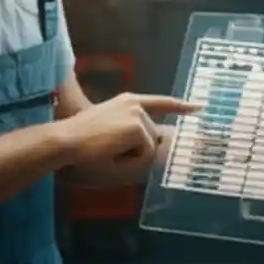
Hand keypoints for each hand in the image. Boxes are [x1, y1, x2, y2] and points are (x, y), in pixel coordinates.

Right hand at [57, 93, 200, 169]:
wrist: (64, 143)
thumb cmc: (79, 148)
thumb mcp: (111, 141)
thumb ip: (134, 141)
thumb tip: (158, 146)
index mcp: (126, 104)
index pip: (160, 103)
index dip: (181, 106)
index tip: (199, 108)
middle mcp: (134, 104)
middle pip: (152, 138)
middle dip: (137, 153)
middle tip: (107, 153)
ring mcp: (137, 114)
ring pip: (149, 148)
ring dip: (131, 157)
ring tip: (106, 152)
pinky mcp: (137, 125)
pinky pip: (144, 154)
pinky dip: (130, 160)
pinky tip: (111, 152)